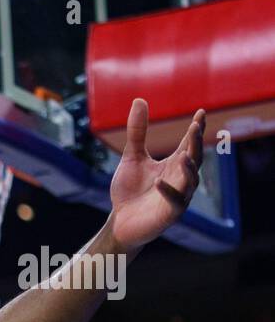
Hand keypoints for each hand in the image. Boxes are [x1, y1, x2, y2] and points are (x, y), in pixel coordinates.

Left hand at [107, 99, 204, 252]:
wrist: (120, 221)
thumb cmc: (130, 191)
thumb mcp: (132, 157)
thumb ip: (137, 132)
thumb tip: (139, 100)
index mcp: (174, 164)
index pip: (189, 143)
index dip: (196, 129)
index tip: (200, 112)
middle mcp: (181, 178)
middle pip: (194, 158)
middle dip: (195, 143)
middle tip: (195, 126)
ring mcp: (178, 196)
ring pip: (190, 180)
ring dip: (189, 168)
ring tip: (184, 155)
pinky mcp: (169, 213)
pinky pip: (174, 201)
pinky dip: (168, 191)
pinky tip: (159, 181)